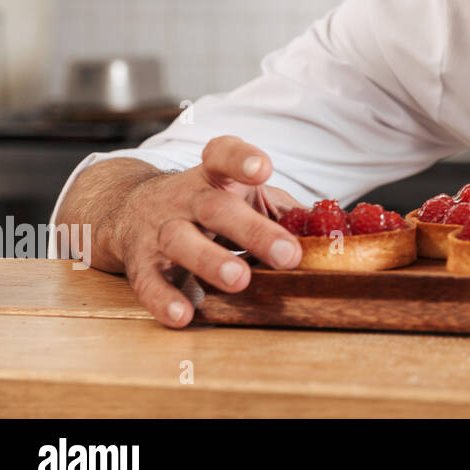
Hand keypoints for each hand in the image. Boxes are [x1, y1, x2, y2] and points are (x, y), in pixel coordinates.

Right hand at [113, 136, 302, 327]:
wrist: (128, 210)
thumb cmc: (209, 205)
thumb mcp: (245, 199)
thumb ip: (287, 213)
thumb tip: (341, 234)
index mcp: (215, 176)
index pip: (224, 155)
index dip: (242, 159)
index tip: (263, 169)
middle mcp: (186, 197)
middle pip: (216, 209)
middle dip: (253, 231)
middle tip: (289, 256)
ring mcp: (159, 228)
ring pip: (181, 240)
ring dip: (211, 261)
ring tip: (240, 280)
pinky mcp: (140, 262)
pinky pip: (149, 281)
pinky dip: (164, 299)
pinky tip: (184, 314)